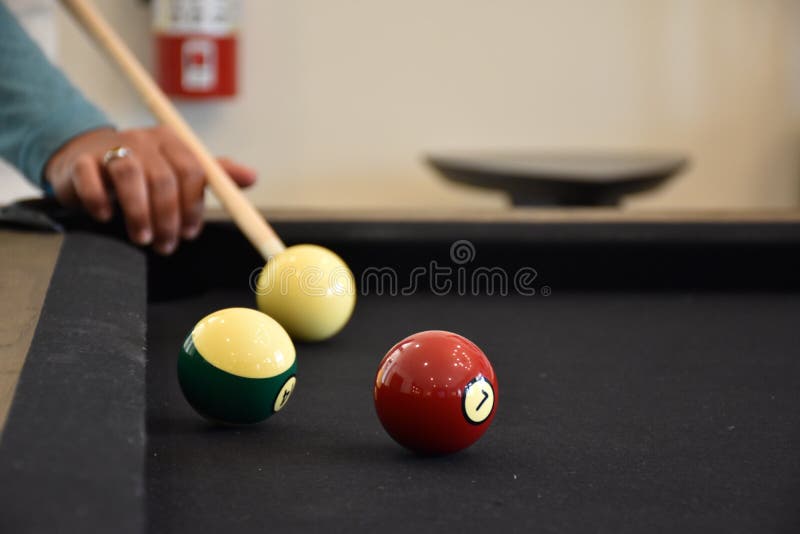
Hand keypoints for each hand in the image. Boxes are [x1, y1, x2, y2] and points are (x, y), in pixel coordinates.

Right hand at [44, 126, 256, 254]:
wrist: (85, 159)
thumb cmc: (142, 172)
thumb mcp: (178, 171)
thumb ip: (214, 176)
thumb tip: (252, 177)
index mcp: (172, 142)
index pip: (193, 170)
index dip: (194, 205)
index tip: (190, 233)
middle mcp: (143, 140)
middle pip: (163, 177)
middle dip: (168, 217)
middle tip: (167, 245)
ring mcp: (110, 147)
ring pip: (129, 174)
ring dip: (138, 212)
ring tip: (142, 238)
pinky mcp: (80, 161)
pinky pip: (91, 177)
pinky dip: (99, 200)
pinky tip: (106, 217)